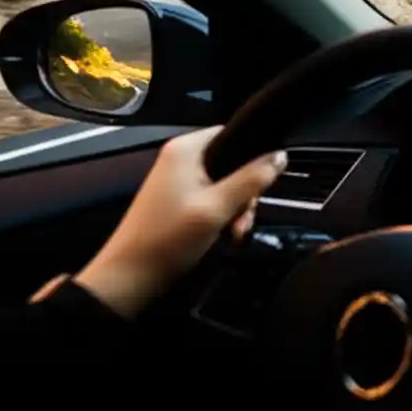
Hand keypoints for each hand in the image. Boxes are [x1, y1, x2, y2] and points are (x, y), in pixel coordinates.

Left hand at [72, 126, 286, 317]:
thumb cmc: (171, 237)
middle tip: (242, 220)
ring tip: (233, 233)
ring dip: (236, 209)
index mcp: (186, 149)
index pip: (232, 134)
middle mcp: (181, 158)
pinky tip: (225, 235)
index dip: (254, 155)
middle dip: (245, 193)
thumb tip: (281, 155)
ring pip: (226, 184)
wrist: (130, 276)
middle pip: (232, 163)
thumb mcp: (217, 207)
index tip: (263, 183)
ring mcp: (178, 180)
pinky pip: (212, 198)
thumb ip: (252, 179)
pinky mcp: (178, 200)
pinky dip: (222, 216)